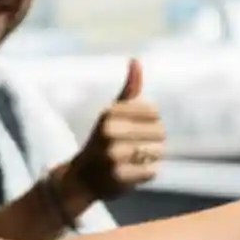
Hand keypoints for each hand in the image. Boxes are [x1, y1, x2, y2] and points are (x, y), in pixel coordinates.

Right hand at [64, 59, 165, 202]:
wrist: (80, 179)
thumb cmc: (102, 141)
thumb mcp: (112, 113)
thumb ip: (128, 89)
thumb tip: (136, 60)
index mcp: (109, 113)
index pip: (153, 111)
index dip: (149, 121)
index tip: (134, 129)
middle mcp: (109, 132)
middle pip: (159, 131)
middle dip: (153, 141)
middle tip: (134, 148)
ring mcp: (113, 155)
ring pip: (157, 152)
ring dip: (151, 158)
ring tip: (132, 160)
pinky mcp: (119, 177)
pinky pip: (152, 171)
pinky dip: (146, 173)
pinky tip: (131, 172)